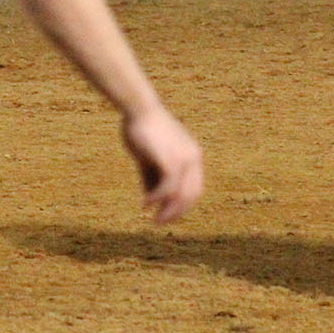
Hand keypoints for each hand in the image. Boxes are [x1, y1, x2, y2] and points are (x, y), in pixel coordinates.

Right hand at [121, 105, 203, 224]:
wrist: (139, 109)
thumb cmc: (143, 130)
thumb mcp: (150, 158)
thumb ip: (153, 177)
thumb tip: (152, 200)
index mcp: (192, 156)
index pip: (195, 189)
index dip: (182, 206)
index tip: (166, 215)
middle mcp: (193, 158)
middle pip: (191, 196)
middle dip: (176, 213)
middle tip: (159, 223)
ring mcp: (184, 159)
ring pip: (181, 195)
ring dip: (167, 211)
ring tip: (154, 220)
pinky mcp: (170, 160)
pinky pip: (168, 188)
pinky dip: (157, 199)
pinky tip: (145, 204)